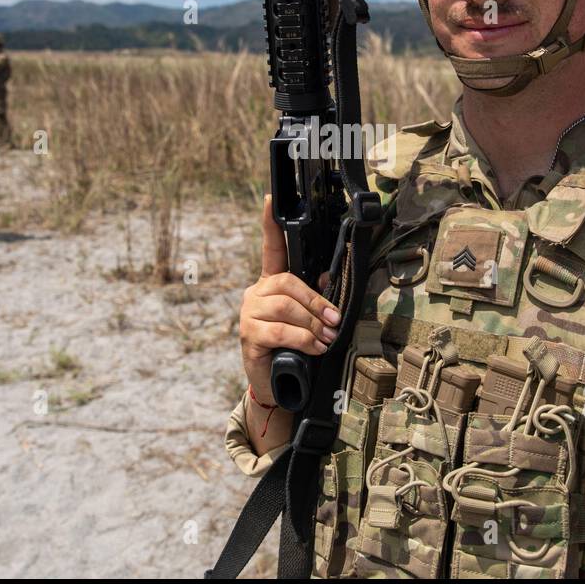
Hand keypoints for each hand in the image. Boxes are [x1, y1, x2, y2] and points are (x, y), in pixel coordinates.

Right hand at [239, 195, 341, 412]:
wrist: (277, 385)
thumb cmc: (295, 347)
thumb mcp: (309, 320)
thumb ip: (315, 298)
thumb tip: (327, 279)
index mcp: (271, 282)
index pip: (271, 248)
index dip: (270, 223)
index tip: (270, 198)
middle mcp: (256, 293)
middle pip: (287, 282)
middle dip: (316, 302)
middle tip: (335, 321)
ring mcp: (249, 314)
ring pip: (285, 307)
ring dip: (312, 323)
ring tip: (327, 338)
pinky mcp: (249, 335)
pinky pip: (280, 330)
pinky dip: (303, 338)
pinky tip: (314, 348)